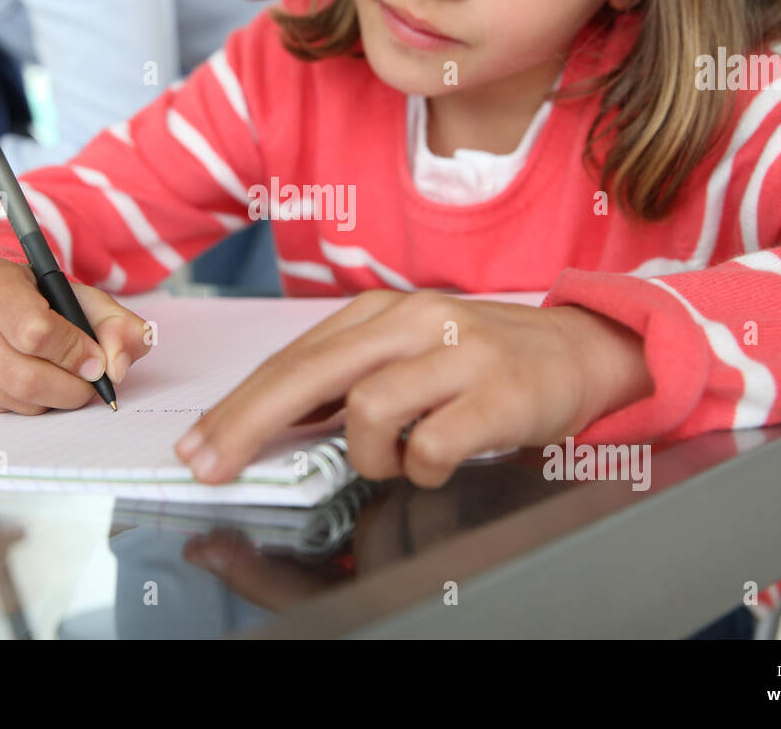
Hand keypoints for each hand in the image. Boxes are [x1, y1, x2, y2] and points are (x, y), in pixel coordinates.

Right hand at [0, 255, 151, 414]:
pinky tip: (29, 381)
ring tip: (60, 376)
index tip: (96, 361)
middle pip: (22, 375)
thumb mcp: (87, 301)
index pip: (34, 331)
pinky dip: (26, 406)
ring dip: (51, 399)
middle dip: (69, 388)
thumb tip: (117, 367)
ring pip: (12, 399)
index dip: (74, 353)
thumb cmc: (44, 302)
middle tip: (88, 384)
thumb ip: (119, 326)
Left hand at [174, 290, 652, 488]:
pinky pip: (431, 445)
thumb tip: (273, 421)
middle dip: (248, 424)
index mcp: (380, 311)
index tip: (199, 445)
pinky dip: (423, 469)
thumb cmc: (480, 359)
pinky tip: (438, 463)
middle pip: (308, 374)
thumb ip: (347, 377)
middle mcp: (413, 320)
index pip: (292, 360)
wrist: (580, 350)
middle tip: (212, 465)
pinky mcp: (499, 391)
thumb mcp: (406, 351)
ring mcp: (457, 352)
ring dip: (368, 455)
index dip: (237, 407)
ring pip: (368, 410)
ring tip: (396, 460)